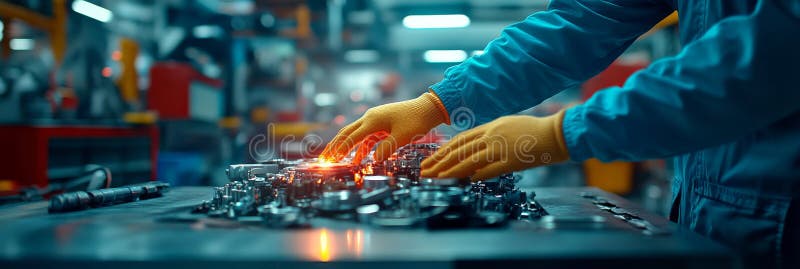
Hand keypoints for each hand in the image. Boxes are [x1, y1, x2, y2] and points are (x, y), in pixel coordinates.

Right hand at [320, 92, 448, 163]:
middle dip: (335, 147)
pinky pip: (367, 137)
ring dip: (346, 147)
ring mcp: (375, 120)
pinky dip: (361, 147)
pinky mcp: (382, 124)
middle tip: (325, 159)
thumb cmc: (417, 120)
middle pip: (347, 133)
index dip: (340, 150)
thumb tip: (375, 159)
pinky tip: (359, 158)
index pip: (352, 137)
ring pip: (356, 135)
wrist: (429, 108)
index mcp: (373, 120)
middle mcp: (370, 118)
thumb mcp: (402, 136)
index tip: (330, 160)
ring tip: (336, 159)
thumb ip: (387, 148)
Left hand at [421, 110, 568, 180]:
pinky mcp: (511, 160)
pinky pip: (490, 170)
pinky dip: (477, 176)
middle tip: (425, 171)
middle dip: (440, 162)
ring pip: (469, 160)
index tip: (431, 159)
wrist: (554, 133)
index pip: (460, 140)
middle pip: (460, 150)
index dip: (444, 150)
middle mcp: (491, 137)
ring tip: (437, 179)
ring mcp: (500, 148)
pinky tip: (465, 182)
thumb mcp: (507, 126)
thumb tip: (475, 147)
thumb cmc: (532, 130)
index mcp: (490, 127)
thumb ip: (490, 136)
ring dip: (451, 171)